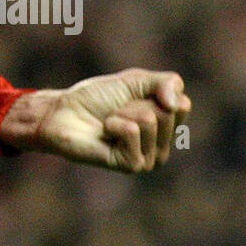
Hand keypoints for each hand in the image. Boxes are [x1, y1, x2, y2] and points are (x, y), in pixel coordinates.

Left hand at [0, 68, 191, 172]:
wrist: (63, 112)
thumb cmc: (97, 98)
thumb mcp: (135, 80)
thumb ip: (166, 83)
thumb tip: (177, 104)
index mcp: (167, 128)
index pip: (182, 103)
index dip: (154, 91)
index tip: (132, 97)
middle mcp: (162, 146)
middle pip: (167, 112)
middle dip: (136, 102)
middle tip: (116, 110)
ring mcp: (149, 159)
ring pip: (151, 120)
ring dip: (123, 112)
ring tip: (109, 122)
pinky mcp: (131, 165)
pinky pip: (133, 131)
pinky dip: (116, 123)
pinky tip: (105, 132)